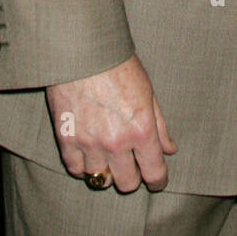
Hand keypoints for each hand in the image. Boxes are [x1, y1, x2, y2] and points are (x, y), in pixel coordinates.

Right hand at [46, 53, 176, 192]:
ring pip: (101, 180)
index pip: (154, 172)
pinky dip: (83, 167)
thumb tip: (170, 149)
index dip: (158, 181)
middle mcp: (116, 142)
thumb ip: (160, 125)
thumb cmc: (119, 66)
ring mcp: (90, 143)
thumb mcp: (148, 92)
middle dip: (133, 178)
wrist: (83, 51)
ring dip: (107, 172)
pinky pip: (76, 170)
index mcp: (142, 129)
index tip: (156, 181)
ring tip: (108, 157)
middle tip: (132, 167)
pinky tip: (88, 155)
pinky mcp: (67, 140)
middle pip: (127, 183)